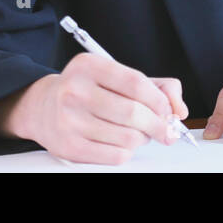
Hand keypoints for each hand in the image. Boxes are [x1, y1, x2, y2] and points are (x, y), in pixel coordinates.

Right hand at [5, 53, 187, 164]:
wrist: (43, 107)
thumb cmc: (89, 90)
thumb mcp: (118, 76)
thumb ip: (157, 86)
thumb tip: (179, 110)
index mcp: (89, 66)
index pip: (135, 83)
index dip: (159, 100)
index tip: (168, 111)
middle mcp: (75, 90)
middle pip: (133, 113)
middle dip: (157, 124)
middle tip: (163, 129)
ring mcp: (69, 120)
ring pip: (128, 137)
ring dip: (143, 138)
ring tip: (139, 133)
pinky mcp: (69, 146)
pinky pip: (116, 156)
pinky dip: (128, 152)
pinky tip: (122, 143)